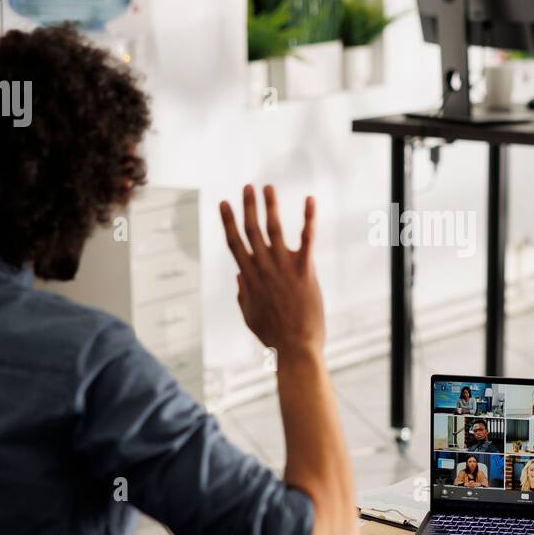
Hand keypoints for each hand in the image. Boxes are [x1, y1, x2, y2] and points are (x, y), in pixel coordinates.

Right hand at [220, 185, 325, 356]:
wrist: (295, 348)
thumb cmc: (273, 335)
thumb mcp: (250, 315)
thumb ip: (242, 294)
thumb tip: (238, 277)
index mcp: (249, 278)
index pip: (235, 243)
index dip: (228, 221)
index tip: (224, 203)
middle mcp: (263, 269)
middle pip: (251, 231)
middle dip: (248, 207)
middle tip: (247, 187)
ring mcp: (283, 269)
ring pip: (274, 230)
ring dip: (270, 206)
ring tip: (268, 188)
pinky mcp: (304, 271)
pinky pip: (307, 240)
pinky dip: (309, 219)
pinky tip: (309, 201)